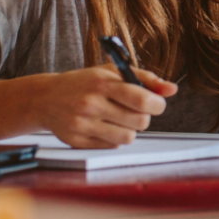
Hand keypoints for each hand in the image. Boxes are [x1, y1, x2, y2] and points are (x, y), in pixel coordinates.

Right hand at [37, 65, 177, 147]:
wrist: (45, 98)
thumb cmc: (85, 83)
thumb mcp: (112, 72)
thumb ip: (145, 79)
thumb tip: (173, 89)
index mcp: (102, 82)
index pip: (142, 100)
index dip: (157, 104)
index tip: (156, 103)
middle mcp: (91, 104)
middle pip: (139, 122)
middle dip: (144, 117)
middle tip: (134, 110)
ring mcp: (82, 125)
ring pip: (128, 138)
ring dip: (130, 129)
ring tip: (119, 119)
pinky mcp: (77, 141)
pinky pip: (112, 147)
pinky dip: (114, 138)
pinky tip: (103, 126)